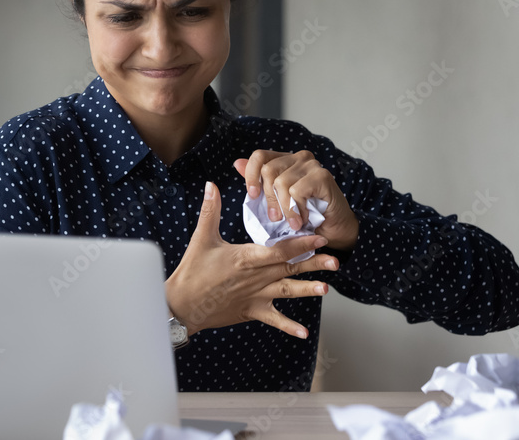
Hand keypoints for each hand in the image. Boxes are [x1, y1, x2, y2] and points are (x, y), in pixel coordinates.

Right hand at [164, 181, 337, 338]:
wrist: (182, 305)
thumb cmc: (192, 271)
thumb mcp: (202, 238)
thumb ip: (211, 210)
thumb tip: (212, 185)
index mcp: (246, 258)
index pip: (279, 249)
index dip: (301, 243)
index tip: (319, 236)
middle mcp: (255, 277)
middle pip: (289, 268)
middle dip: (314, 263)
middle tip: (336, 259)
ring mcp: (255, 296)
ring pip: (287, 291)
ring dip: (308, 289)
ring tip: (327, 288)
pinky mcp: (251, 311)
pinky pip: (273, 319)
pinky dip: (289, 326)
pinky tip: (304, 333)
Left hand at [234, 149, 358, 250]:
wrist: (333, 231)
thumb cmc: (305, 215)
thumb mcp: (277, 200)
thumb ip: (260, 181)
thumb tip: (237, 163)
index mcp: (285, 161)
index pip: (260, 156)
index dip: (251, 174)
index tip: (253, 196)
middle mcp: (299, 158)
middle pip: (269, 170)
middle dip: (269, 198)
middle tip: (276, 218)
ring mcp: (312, 165)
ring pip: (282, 182)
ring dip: (285, 209)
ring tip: (293, 222)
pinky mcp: (322, 176)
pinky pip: (296, 191)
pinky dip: (297, 210)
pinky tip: (303, 219)